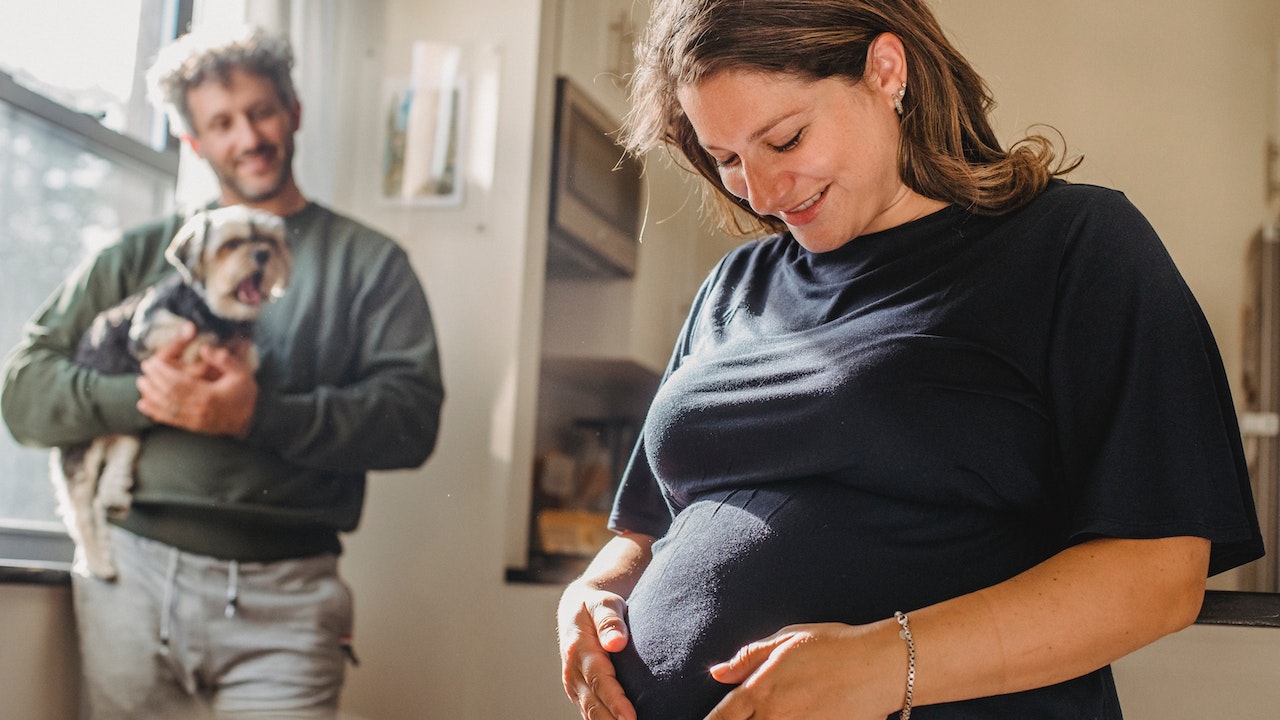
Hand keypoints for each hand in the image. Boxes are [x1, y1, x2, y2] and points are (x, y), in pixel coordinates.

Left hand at [136, 324, 258, 436]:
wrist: (251, 421)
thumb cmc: (245, 395)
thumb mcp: (241, 373)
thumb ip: (224, 359)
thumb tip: (204, 349)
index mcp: (208, 395)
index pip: (178, 382)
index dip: (163, 372)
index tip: (152, 362)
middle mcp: (198, 409)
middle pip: (169, 394)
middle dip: (154, 380)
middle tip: (145, 368)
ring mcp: (194, 420)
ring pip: (166, 407)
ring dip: (151, 395)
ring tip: (141, 383)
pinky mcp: (192, 426)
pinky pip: (169, 420)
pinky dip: (154, 412)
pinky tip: (144, 405)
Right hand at [557, 582, 636, 719]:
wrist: (574, 611)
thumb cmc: (595, 606)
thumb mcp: (603, 604)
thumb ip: (609, 621)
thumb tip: (616, 642)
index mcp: (578, 649)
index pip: (599, 680)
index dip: (615, 702)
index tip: (630, 718)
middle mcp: (572, 671)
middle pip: (593, 704)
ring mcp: (573, 685)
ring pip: (590, 713)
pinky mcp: (579, 692)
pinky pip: (590, 713)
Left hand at [703, 621, 903, 719]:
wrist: (879, 667)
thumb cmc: (834, 647)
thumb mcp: (787, 642)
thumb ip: (749, 659)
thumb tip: (718, 673)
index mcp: (761, 691)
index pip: (723, 717)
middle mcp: (775, 716)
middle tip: (745, 716)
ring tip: (780, 714)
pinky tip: (800, 718)